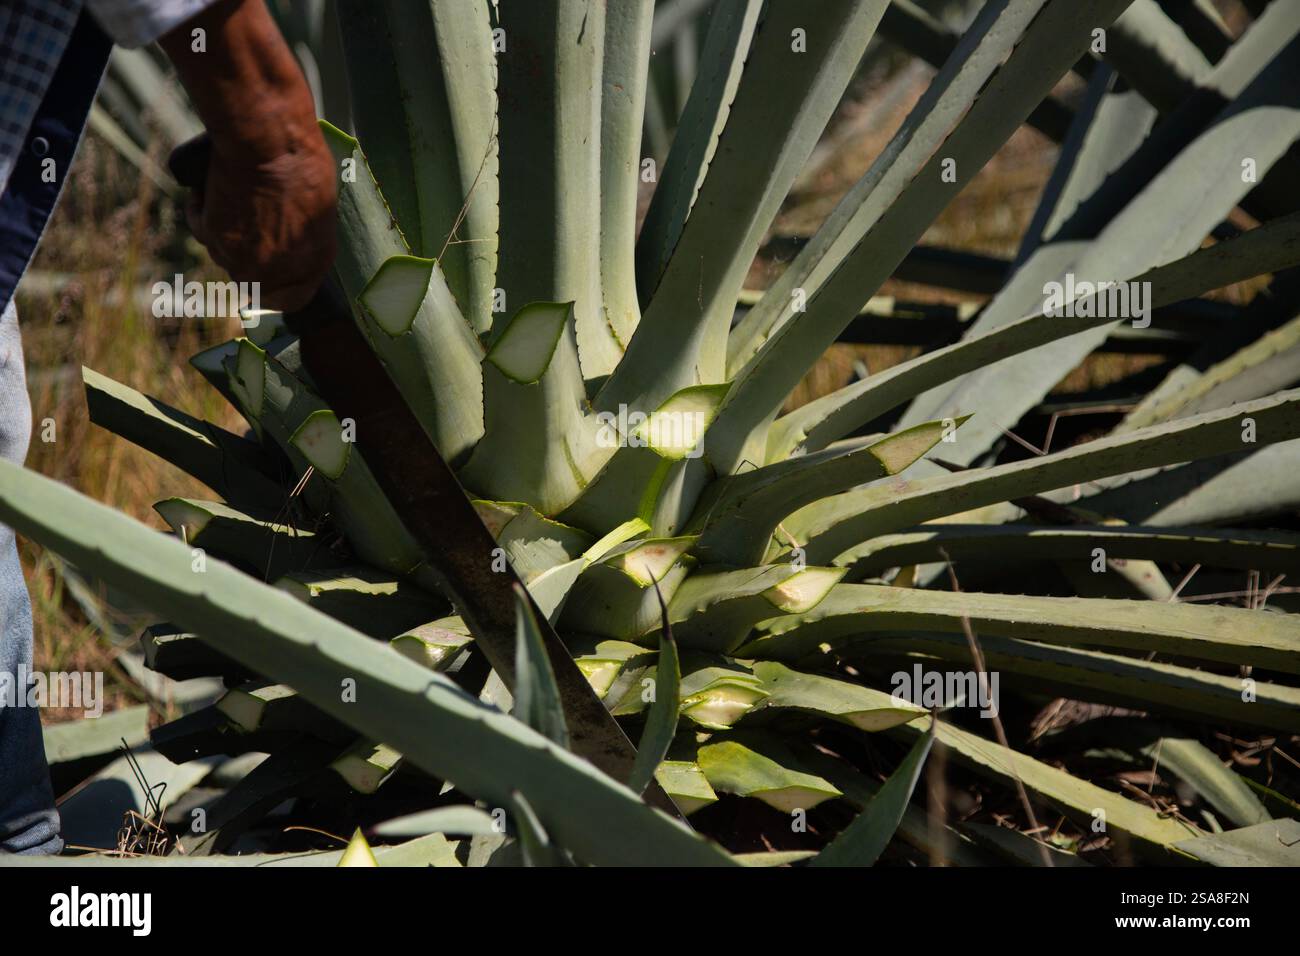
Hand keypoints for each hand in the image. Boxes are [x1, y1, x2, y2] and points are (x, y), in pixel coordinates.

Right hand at [186, 135, 336, 310]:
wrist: (268, 144)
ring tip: (235, 198)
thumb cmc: (304, 165)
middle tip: (248, 226)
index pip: (291, 300)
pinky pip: (201, 229)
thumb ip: (303, 237)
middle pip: (252, 280)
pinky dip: (202, 210)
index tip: (268, 270)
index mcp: (313, 264)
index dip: (279, 287)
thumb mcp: (319, 209)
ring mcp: (242, 258)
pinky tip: (209, 190)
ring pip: (225, 255)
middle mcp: (277, 271)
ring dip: (226, 232)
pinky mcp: (212, 237)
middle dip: (247, 257)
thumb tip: (286, 243)